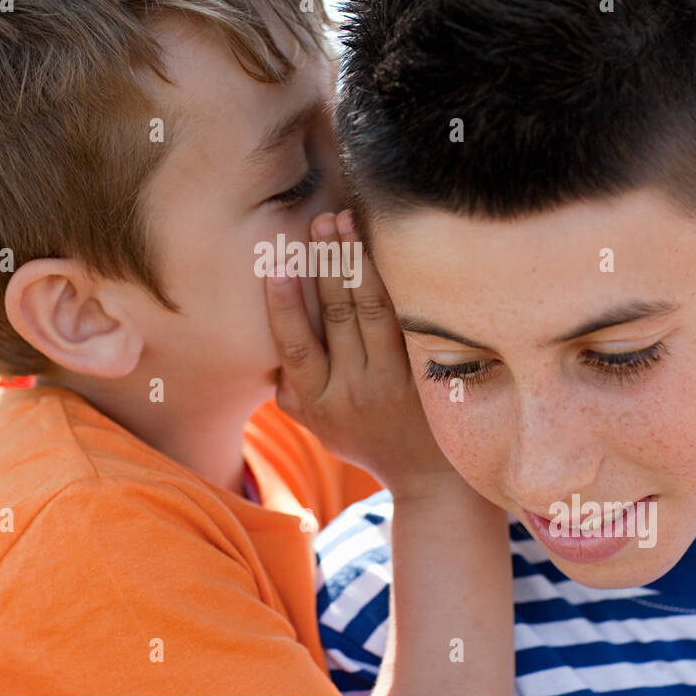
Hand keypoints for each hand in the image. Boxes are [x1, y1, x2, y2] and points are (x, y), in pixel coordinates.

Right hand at [264, 210, 454, 498]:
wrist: (429, 475)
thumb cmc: (363, 438)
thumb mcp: (317, 427)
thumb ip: (290, 391)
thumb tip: (266, 350)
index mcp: (320, 402)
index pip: (297, 346)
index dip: (285, 304)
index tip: (277, 264)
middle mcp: (356, 389)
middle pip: (338, 316)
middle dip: (327, 263)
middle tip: (319, 220)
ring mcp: (395, 378)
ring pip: (374, 309)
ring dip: (359, 260)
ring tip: (347, 221)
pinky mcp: (426, 367)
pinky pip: (407, 315)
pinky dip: (397, 278)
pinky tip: (390, 245)